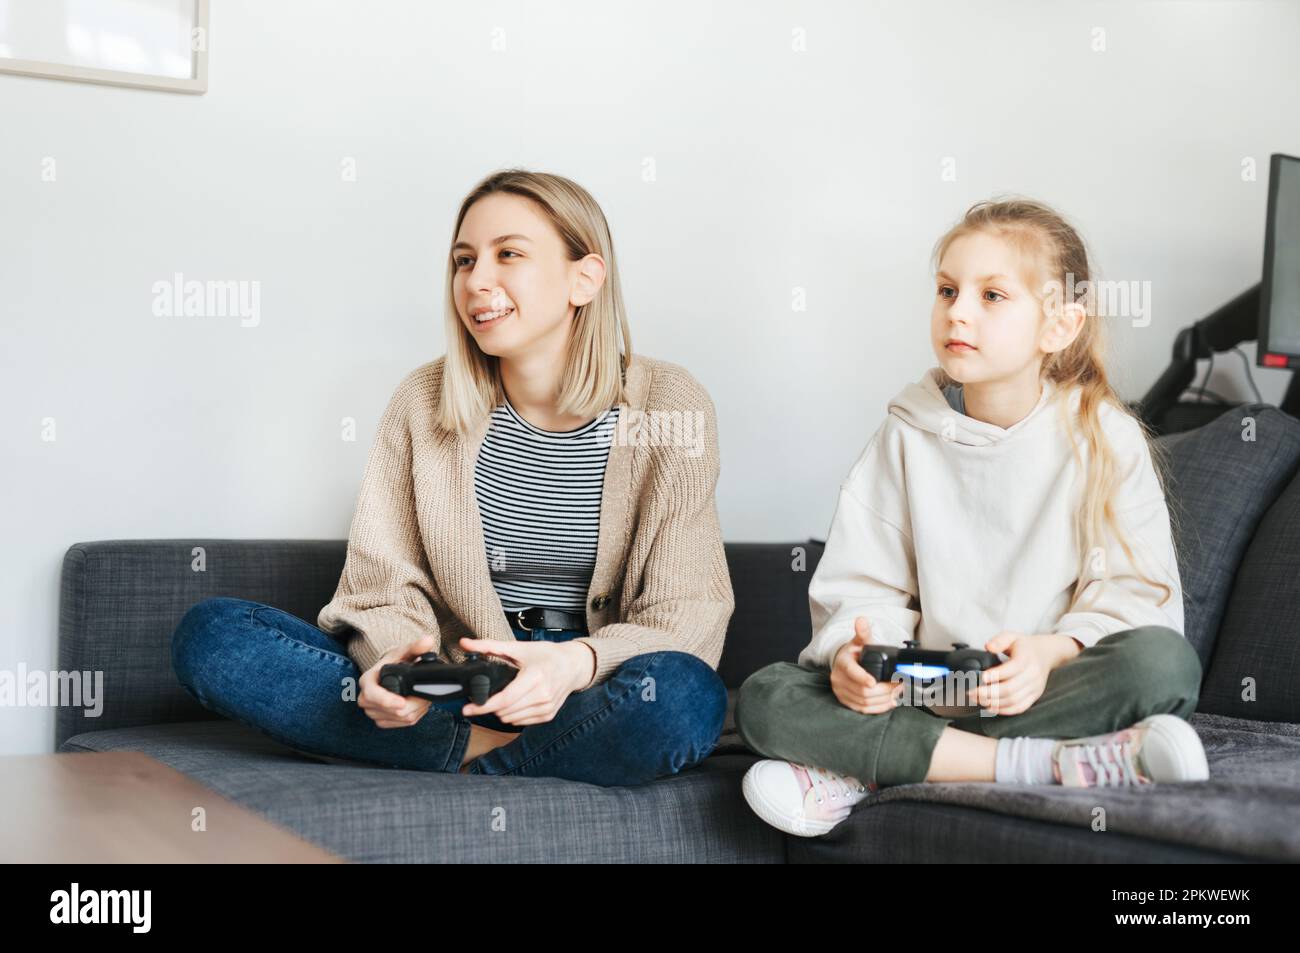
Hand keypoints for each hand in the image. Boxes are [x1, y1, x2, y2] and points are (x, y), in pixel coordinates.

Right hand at [358, 635, 435, 728]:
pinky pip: (402, 724)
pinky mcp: (382, 721)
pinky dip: (415, 715)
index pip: (372, 695)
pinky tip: (418, 705)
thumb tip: (427, 641)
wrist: (389, 673)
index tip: (402, 702)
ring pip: (400, 718)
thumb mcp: (404, 652)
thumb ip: (416, 647)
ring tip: (422, 696)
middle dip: (413, 704)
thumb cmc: (395, 662)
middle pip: (392, 710)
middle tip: (426, 694)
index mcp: (367, 681)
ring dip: (416, 709)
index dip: (387, 700)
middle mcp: (365, 699)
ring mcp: (373, 712)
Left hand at [457, 636, 590, 725]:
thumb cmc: (546, 654)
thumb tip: (464, 643)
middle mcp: (543, 694)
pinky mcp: (548, 715)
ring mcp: (547, 707)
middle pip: (505, 711)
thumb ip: (489, 646)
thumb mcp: (518, 648)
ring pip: (511, 719)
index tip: (467, 709)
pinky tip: (515, 703)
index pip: (504, 699)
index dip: (483, 706)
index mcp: (535, 677)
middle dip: (489, 706)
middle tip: (484, 696)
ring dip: (501, 712)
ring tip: (502, 697)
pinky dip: (513, 715)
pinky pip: (521, 722)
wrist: (573, 665)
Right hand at [830, 617, 904, 714]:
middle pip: (862, 691)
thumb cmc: (854, 653)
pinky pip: (863, 709)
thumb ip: (863, 633)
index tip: (873, 682)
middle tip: (899, 685)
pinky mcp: (847, 702)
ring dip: (884, 699)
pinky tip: (890, 701)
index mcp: (842, 663)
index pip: (851, 672)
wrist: (844, 664)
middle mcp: (839, 679)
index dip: (862, 678)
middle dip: (884, 689)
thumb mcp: (859, 641)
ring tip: (897, 691)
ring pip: (865, 702)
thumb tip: (861, 620)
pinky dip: (879, 707)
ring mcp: (842, 693)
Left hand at [974, 631, 1054, 715]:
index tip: (981, 678)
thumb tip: (988, 647)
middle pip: (1010, 688)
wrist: (1046, 654)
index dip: (996, 675)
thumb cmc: (1024, 646)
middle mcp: (1033, 674)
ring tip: (977, 700)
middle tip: (972, 693)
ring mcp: (1034, 687)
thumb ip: (999, 640)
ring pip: (1014, 700)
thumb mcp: (1012, 636)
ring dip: (993, 703)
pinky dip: (1004, 710)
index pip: (1013, 668)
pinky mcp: (1034, 696)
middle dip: (989, 693)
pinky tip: (990, 707)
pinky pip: (1019, 707)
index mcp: (1027, 658)